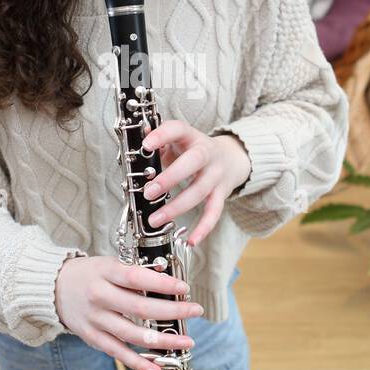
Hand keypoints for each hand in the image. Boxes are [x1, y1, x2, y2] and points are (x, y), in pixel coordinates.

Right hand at [54, 255, 204, 369]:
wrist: (52, 288)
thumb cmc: (89, 274)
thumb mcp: (109, 264)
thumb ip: (135, 273)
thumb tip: (168, 280)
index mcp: (105, 272)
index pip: (137, 278)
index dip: (162, 285)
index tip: (184, 289)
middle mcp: (99, 296)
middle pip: (140, 308)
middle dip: (172, 312)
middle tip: (195, 311)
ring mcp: (95, 320)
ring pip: (133, 335)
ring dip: (164, 341)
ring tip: (187, 342)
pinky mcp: (92, 338)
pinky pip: (119, 353)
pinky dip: (139, 363)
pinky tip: (158, 369)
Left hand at [139, 121, 250, 246]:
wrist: (230, 158)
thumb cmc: (193, 150)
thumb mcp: (177, 141)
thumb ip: (158, 142)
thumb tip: (138, 139)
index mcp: (192, 137)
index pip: (178, 129)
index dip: (162, 135)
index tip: (146, 144)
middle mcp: (207, 154)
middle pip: (193, 162)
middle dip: (170, 178)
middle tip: (149, 192)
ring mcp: (216, 175)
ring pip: (200, 191)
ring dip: (177, 207)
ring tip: (155, 220)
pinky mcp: (221, 194)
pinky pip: (214, 212)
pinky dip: (204, 228)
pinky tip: (191, 240)